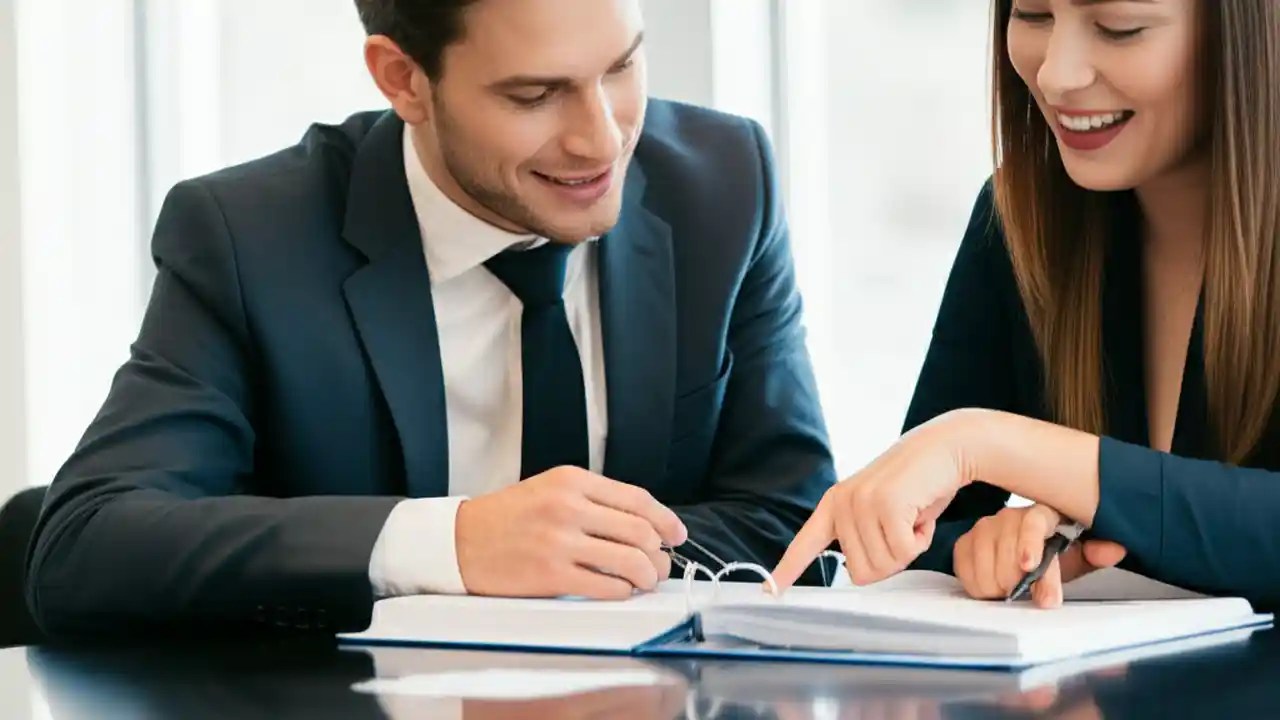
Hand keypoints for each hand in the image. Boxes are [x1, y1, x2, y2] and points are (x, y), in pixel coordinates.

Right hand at [455, 466, 687, 598]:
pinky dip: (622, 592)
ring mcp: (560, 541)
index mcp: (572, 480)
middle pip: (640, 531)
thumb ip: (593, 500)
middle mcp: (569, 507)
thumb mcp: (551, 490)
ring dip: (647, 575)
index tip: (677, 535)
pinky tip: (620, 590)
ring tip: (645, 580)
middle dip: (659, 553)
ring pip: (630, 561)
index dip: (666, 520)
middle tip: (661, 565)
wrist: (459, 541)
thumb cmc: (507, 517)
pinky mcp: (551, 574)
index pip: (637, 499)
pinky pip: (607, 587)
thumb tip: (645, 524)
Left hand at [772, 411, 978, 590]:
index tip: (770, 592)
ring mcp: (861, 502)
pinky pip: (904, 552)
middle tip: (903, 528)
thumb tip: (855, 573)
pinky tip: (921, 514)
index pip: (805, 544)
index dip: (788, 570)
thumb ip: (862, 536)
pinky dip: (921, 541)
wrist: (946, 446)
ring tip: (912, 516)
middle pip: (861, 573)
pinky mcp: (885, 505)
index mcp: (834, 505)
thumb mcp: (879, 510)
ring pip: (884, 565)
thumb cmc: (917, 485)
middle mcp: (841, 503)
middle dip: (891, 559)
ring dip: (908, 548)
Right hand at [954, 504, 1126, 607]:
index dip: (1029, 545)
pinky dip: (976, 583)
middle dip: (1015, 579)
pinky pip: (963, 565)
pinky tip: (989, 587)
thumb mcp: (1078, 556)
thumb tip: (1113, 550)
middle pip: (1006, 550)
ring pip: (983, 562)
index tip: (1029, 567)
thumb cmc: (1054, 553)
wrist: (1029, 555)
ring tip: (1009, 591)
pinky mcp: (965, 542)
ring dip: (996, 585)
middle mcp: (1009, 516)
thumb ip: (1095, 554)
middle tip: (1025, 593)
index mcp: (1042, 514)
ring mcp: (984, 527)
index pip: (1032, 523)